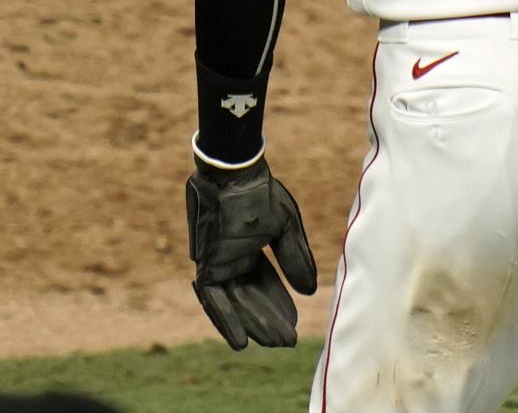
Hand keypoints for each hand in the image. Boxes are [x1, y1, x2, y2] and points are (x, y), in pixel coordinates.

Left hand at [186, 156, 317, 348]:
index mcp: (251, 248)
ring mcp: (217, 263)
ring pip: (234, 303)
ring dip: (252, 324)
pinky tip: (240, 340)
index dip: (280, 303)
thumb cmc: (260, 193)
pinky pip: (214, 300)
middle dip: (269, 320)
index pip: (265, 284)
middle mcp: (232, 260)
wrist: (234, 174)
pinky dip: (226, 320)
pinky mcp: (206, 265)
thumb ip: (295, 258)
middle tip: (287, 342)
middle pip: (250, 297)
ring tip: (271, 344)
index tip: (295, 324)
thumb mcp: (286, 226)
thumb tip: (311, 291)